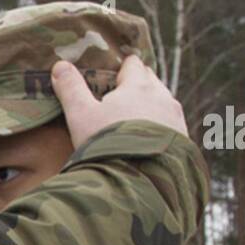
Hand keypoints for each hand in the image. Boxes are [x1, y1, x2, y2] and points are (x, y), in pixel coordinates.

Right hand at [51, 56, 187, 149]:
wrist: (140, 180)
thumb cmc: (107, 142)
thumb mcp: (80, 115)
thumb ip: (71, 89)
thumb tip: (60, 65)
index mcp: (138, 85)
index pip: (133, 64)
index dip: (123, 67)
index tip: (114, 73)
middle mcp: (162, 97)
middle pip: (151, 80)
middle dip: (139, 84)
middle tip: (122, 95)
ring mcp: (176, 119)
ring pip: (164, 102)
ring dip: (152, 106)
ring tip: (137, 119)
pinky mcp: (184, 140)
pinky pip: (172, 125)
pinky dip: (161, 127)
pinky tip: (149, 140)